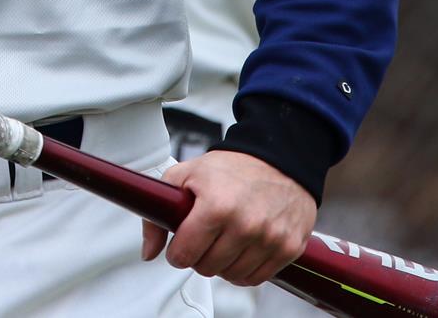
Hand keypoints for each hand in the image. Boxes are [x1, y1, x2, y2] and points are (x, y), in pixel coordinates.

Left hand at [140, 150, 314, 287]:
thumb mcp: (185, 175)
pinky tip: (241, 249)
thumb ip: (158, 213)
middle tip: (204, 238)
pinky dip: (244, 269)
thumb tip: (149, 251)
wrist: (279, 160)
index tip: (181, 243)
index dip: (177, 251)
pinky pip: (255, 278)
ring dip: (222, 264)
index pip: (184, 254)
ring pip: (230, 276)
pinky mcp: (288, 248)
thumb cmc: (232, 168)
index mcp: (217, 206)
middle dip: (199, 256)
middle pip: (206, 268)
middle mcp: (246, 225)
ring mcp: (270, 239)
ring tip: (223, 241)